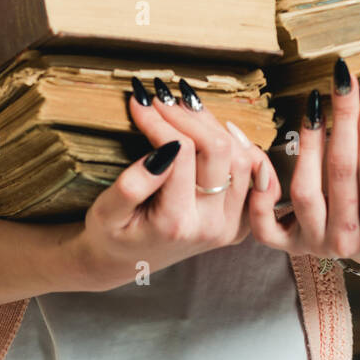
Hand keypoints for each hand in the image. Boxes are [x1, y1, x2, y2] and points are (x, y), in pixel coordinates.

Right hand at [74, 74, 271, 292]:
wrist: (128, 261)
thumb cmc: (112, 234)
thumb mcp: (106, 212)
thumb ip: (132, 185)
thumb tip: (162, 150)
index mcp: (176, 223)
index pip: (181, 152)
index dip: (160, 120)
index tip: (140, 101)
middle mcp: (211, 226)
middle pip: (218, 150)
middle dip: (189, 115)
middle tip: (163, 97)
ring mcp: (230, 225)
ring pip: (241, 157)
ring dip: (214, 125)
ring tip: (184, 109)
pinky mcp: (239, 221)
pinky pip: (253, 175)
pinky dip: (241, 147)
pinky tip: (215, 129)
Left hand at [247, 58, 359, 267]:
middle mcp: (347, 241)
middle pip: (341, 171)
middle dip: (344, 118)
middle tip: (343, 80)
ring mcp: (314, 242)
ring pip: (305, 190)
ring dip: (309, 143)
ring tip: (317, 104)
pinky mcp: (286, 244)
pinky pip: (264, 226)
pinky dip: (259, 197)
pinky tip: (263, 159)